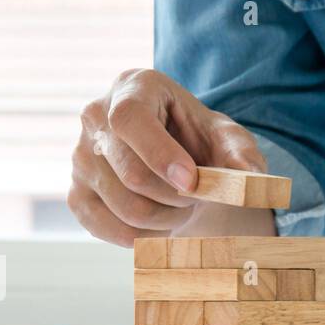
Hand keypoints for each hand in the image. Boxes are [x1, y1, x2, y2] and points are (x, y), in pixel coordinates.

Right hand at [68, 68, 270, 245]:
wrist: (166, 153)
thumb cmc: (195, 138)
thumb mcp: (224, 136)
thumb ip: (242, 153)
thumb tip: (249, 178)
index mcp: (130, 88)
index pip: (130, 122)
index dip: (161, 155)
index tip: (193, 182)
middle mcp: (94, 119)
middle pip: (131, 174)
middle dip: (177, 197)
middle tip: (199, 197)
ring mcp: (79, 159)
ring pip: (126, 207)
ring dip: (167, 219)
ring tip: (182, 208)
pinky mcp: (75, 194)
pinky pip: (109, 230)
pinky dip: (144, 236)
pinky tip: (160, 223)